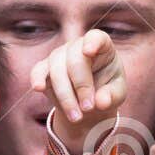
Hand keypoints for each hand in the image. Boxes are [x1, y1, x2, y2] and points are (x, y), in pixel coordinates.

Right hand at [30, 28, 126, 146]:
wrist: (89, 103)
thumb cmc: (107, 92)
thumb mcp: (116, 95)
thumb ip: (111, 96)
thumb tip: (101, 102)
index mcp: (101, 47)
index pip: (96, 37)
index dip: (92, 42)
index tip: (89, 51)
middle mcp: (77, 47)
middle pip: (75, 59)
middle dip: (81, 86)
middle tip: (88, 109)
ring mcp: (59, 55)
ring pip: (56, 68)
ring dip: (65, 95)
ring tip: (76, 117)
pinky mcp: (45, 68)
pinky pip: (38, 70)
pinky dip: (37, 79)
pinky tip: (39, 88)